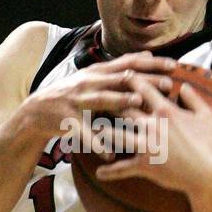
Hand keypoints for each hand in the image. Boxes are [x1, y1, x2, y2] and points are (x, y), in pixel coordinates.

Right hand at [24, 52, 175, 147]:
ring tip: (138, 105)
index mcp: (99, 72)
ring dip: (120, 100)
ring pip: (101, 99)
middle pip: (120, 78)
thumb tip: (147, 57)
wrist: (37, 111)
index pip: (130, 63)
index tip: (174, 65)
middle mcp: (89, 82)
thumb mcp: (95, 78)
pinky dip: (97, 143)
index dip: (152, 63)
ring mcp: (77, 99)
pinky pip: (84, 132)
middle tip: (167, 84)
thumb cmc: (74, 95)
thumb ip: (119, 71)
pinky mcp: (66, 119)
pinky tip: (110, 154)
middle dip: (145, 81)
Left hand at [95, 78, 211, 198]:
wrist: (210, 174)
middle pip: (123, 108)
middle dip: (109, 101)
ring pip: (115, 135)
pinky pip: (122, 168)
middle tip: (97, 97)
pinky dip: (110, 171)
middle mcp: (151, 125)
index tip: (120, 74)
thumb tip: (184, 86)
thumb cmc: (211, 144)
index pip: (143, 89)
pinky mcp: (144, 165)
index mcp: (165, 110)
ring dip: (102, 131)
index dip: (130, 79)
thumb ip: (193, 99)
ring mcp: (145, 145)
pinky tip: (99, 172)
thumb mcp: (207, 116)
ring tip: (91, 128)